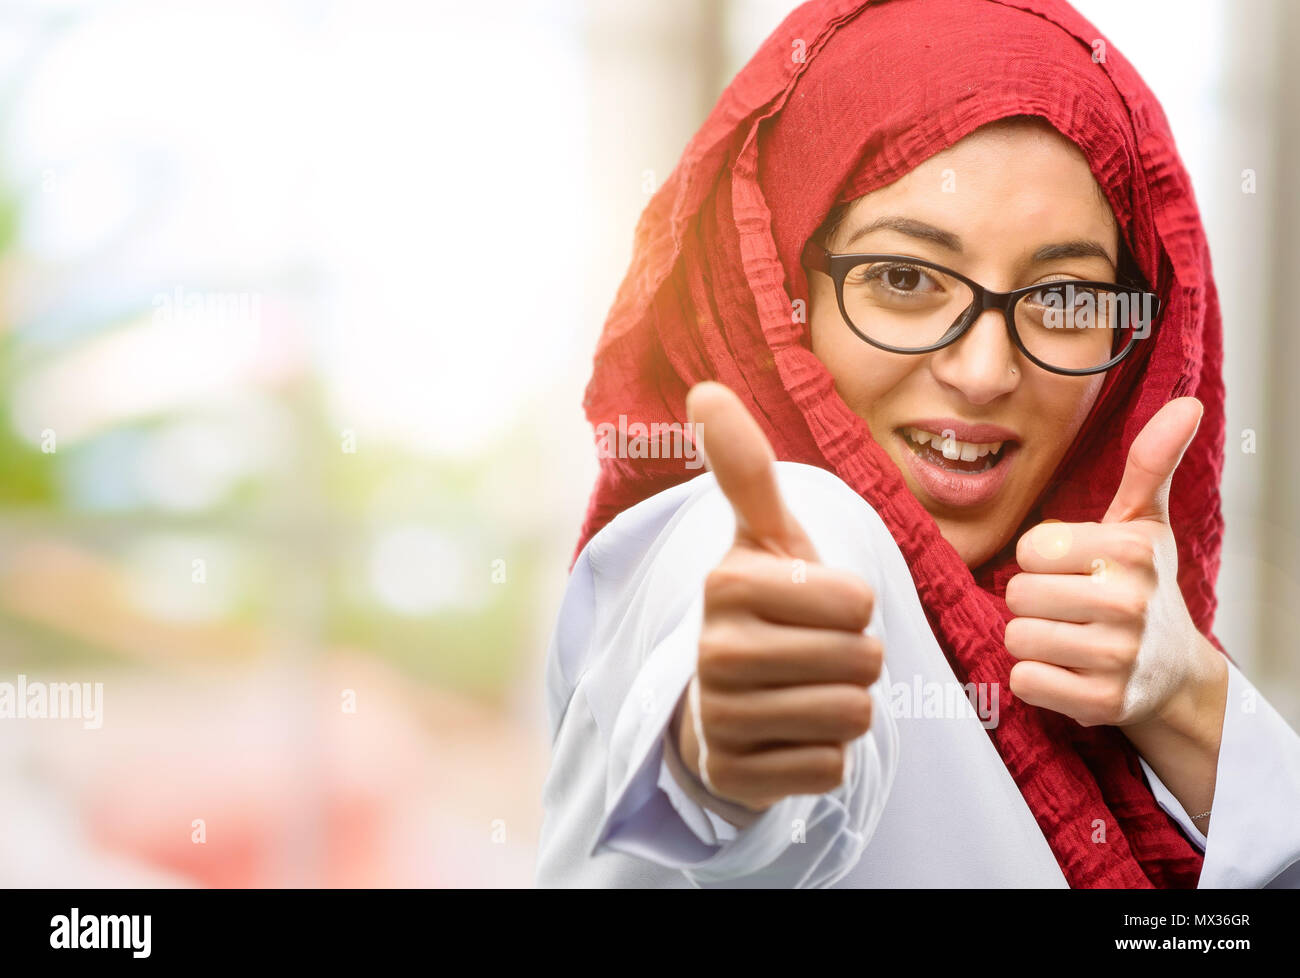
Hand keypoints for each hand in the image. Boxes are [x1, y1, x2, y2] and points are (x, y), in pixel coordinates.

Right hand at [673, 382, 881, 812]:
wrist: (717, 702)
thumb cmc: (761, 609)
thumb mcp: (762, 539)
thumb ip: (746, 469)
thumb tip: (704, 388)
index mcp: (725, 583)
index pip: (858, 602)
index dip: (853, 608)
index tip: (811, 607)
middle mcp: (712, 651)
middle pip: (861, 662)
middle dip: (853, 660)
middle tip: (809, 655)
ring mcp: (719, 718)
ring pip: (851, 718)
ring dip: (842, 707)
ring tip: (801, 692)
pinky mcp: (734, 776)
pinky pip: (829, 767)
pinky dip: (822, 755)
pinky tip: (785, 737)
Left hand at [1005, 397, 1218, 729]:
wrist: (1173, 672)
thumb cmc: (1144, 587)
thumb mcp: (1145, 524)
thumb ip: (1149, 464)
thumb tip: (1186, 403)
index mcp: (1130, 549)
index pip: (1030, 548)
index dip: (1040, 560)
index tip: (1072, 569)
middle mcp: (1128, 602)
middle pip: (1018, 594)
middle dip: (1032, 601)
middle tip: (1067, 608)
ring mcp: (1117, 656)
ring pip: (1017, 637)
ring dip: (1032, 639)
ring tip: (1067, 637)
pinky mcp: (1101, 702)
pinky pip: (1026, 681)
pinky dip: (1037, 679)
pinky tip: (1067, 671)